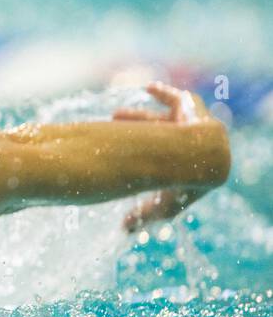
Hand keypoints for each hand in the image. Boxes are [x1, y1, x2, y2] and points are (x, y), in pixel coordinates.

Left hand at [113, 82, 225, 231]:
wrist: (204, 160)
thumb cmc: (184, 184)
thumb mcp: (163, 205)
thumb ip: (145, 215)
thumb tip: (124, 228)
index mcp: (184, 168)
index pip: (163, 163)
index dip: (144, 159)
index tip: (121, 153)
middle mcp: (190, 147)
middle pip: (161, 139)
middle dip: (137, 138)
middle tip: (112, 137)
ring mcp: (194, 128)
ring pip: (166, 121)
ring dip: (143, 118)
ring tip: (115, 115)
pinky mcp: (196, 111)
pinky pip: (183, 99)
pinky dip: (166, 93)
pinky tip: (149, 87)